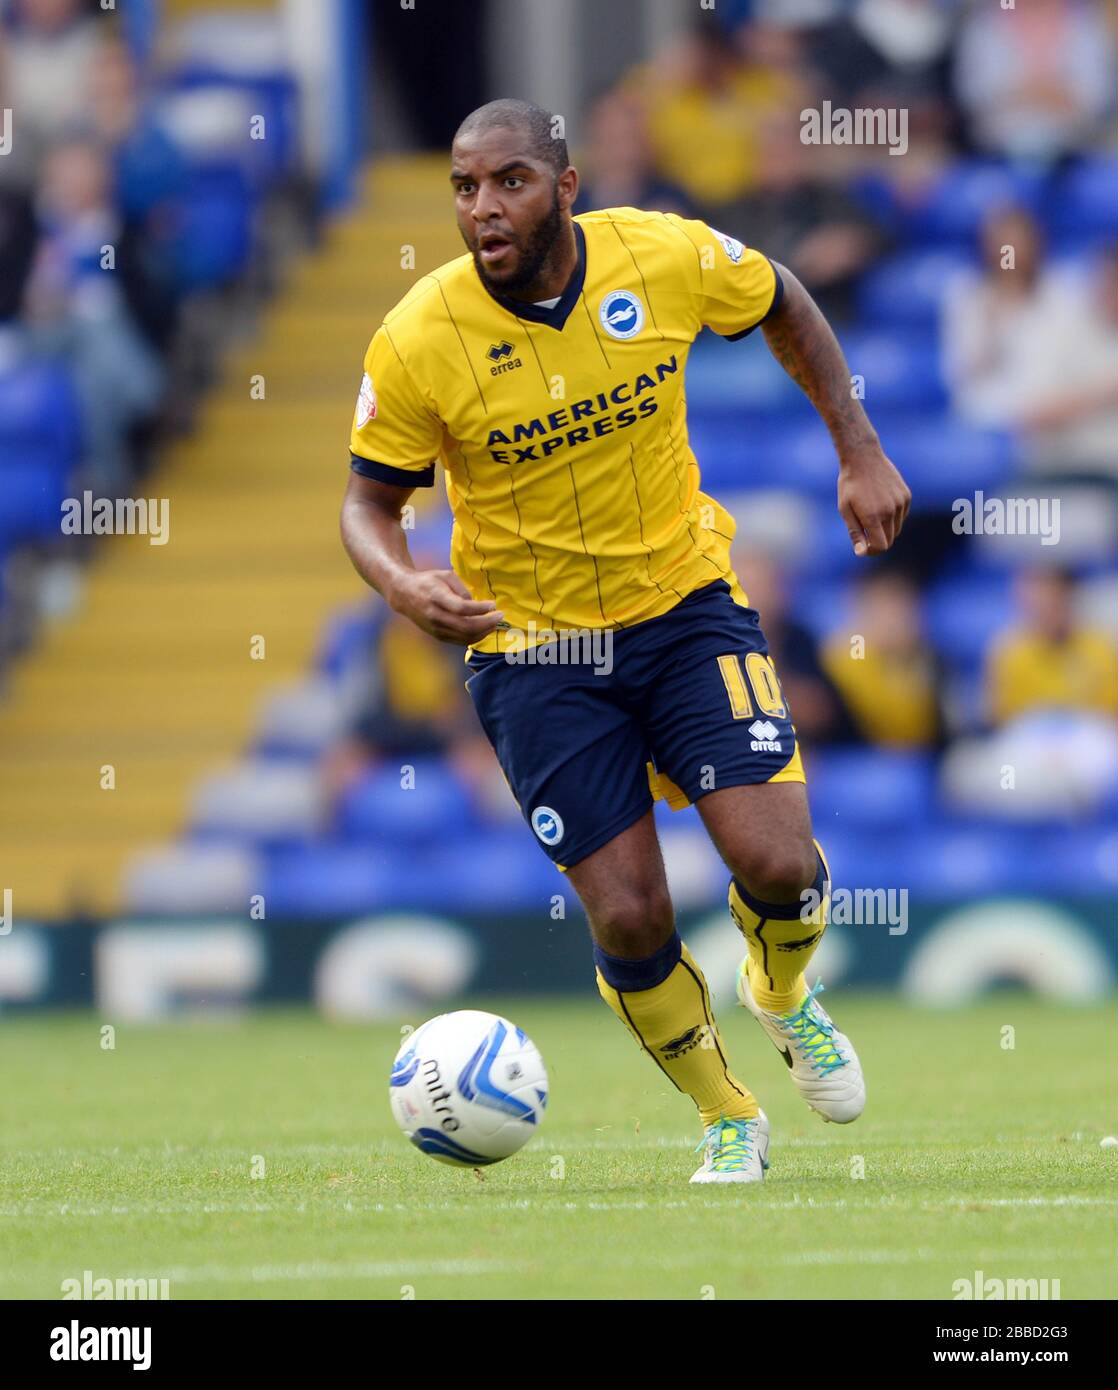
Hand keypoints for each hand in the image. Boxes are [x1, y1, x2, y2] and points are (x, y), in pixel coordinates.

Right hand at [390, 569, 504, 643]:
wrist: (404, 594)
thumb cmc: (428, 581)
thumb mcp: (444, 575)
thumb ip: (462, 588)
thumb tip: (476, 605)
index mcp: (435, 597)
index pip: (461, 607)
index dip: (479, 609)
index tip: (493, 605)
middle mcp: (434, 615)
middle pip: (465, 626)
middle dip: (486, 623)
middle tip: (500, 616)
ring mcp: (435, 628)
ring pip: (464, 636)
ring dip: (483, 632)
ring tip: (495, 623)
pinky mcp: (437, 635)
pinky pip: (459, 640)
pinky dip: (475, 637)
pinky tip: (484, 630)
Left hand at [838, 446, 910, 556]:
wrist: (863, 457)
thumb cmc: (850, 484)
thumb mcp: (845, 509)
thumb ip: (855, 532)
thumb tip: (861, 552)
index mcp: (873, 516)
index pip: (881, 547)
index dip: (872, 552)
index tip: (863, 548)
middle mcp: (890, 511)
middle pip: (890, 540)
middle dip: (877, 542)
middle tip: (864, 534)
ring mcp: (901, 503)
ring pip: (896, 529)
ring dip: (885, 529)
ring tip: (870, 515)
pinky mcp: (906, 496)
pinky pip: (901, 516)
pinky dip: (892, 518)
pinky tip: (880, 504)